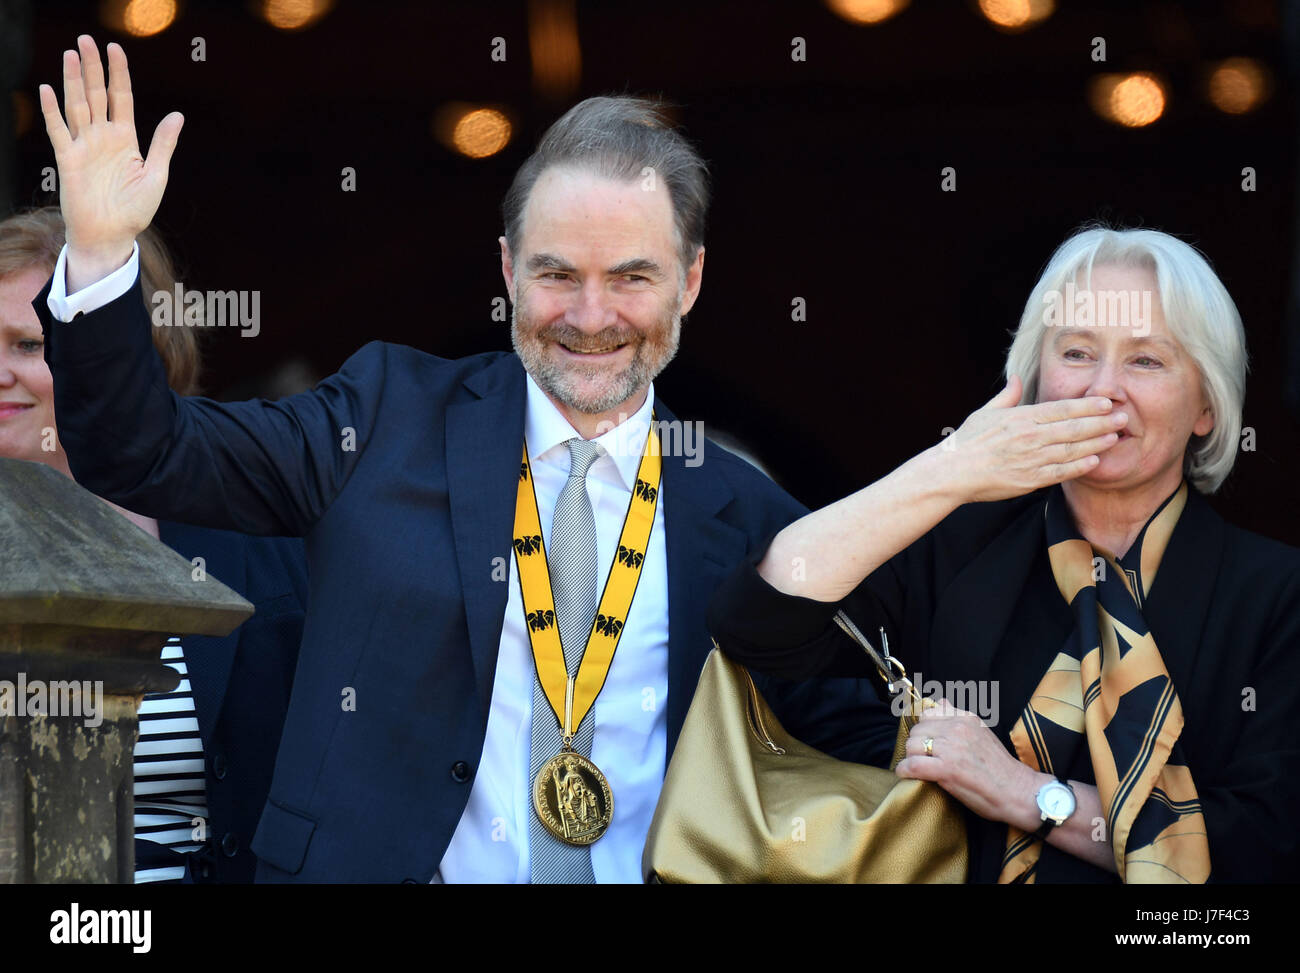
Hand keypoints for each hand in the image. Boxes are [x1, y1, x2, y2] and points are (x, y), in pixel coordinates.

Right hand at [38, 35, 183, 289]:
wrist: (112, 236)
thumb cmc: (135, 210)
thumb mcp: (156, 175)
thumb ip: (164, 144)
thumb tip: (178, 115)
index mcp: (126, 139)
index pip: (121, 98)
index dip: (118, 73)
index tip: (116, 48)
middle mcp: (103, 138)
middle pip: (96, 95)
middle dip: (92, 68)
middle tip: (85, 40)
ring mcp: (84, 146)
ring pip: (77, 106)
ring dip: (72, 81)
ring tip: (70, 55)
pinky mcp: (68, 160)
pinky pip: (59, 131)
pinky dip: (52, 111)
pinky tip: (48, 90)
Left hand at [895, 699, 1041, 826]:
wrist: (1018, 791)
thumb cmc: (1000, 767)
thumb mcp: (982, 733)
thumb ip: (959, 717)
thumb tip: (942, 701)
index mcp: (966, 718)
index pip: (928, 714)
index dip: (924, 730)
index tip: (927, 743)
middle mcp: (957, 728)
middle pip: (917, 731)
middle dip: (916, 745)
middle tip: (922, 759)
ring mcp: (951, 748)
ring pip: (912, 746)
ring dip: (910, 758)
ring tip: (918, 768)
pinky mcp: (946, 769)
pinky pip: (913, 765)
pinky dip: (905, 771)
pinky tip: (907, 775)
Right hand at [934, 375, 1126, 503]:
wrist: (952, 473)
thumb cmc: (966, 442)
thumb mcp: (984, 413)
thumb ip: (1006, 397)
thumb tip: (1016, 378)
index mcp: (1021, 418)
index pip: (1062, 408)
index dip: (1087, 405)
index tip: (1107, 402)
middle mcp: (1029, 437)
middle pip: (1073, 428)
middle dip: (1101, 422)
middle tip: (1123, 417)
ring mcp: (1031, 459)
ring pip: (1071, 449)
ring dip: (1096, 443)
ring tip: (1115, 437)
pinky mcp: (1029, 480)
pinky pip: (1060, 472)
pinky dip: (1078, 467)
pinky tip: (1094, 461)